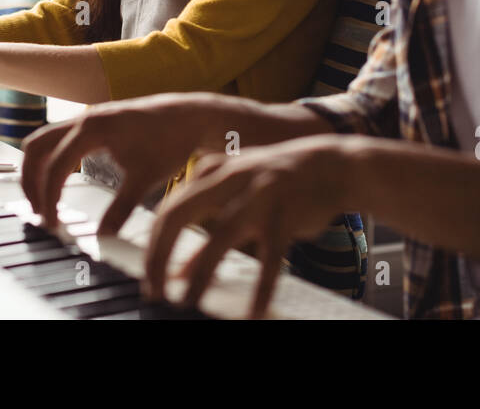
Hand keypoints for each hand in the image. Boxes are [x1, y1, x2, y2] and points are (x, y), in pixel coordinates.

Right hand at [20, 92, 246, 232]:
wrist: (189, 116)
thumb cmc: (171, 139)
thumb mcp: (146, 178)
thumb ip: (121, 208)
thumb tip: (102, 237)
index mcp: (93, 127)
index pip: (56, 165)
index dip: (50, 197)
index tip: (53, 223)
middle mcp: (84, 118)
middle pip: (36, 148)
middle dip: (31, 182)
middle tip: (38, 213)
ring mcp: (86, 118)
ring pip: (43, 141)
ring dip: (37, 169)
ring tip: (43, 201)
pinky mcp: (92, 123)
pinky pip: (57, 139)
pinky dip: (49, 160)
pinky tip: (58, 182)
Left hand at [144, 136, 361, 318]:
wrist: (330, 166)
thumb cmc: (277, 186)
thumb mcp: (237, 198)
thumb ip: (207, 228)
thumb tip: (177, 271)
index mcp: (214, 173)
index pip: (170, 209)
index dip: (153, 247)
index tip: (149, 280)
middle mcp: (231, 179)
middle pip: (181, 212)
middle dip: (160, 254)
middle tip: (155, 291)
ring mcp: (259, 194)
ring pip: (222, 234)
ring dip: (201, 272)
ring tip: (188, 301)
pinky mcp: (287, 214)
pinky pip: (271, 257)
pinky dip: (261, 288)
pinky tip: (253, 313)